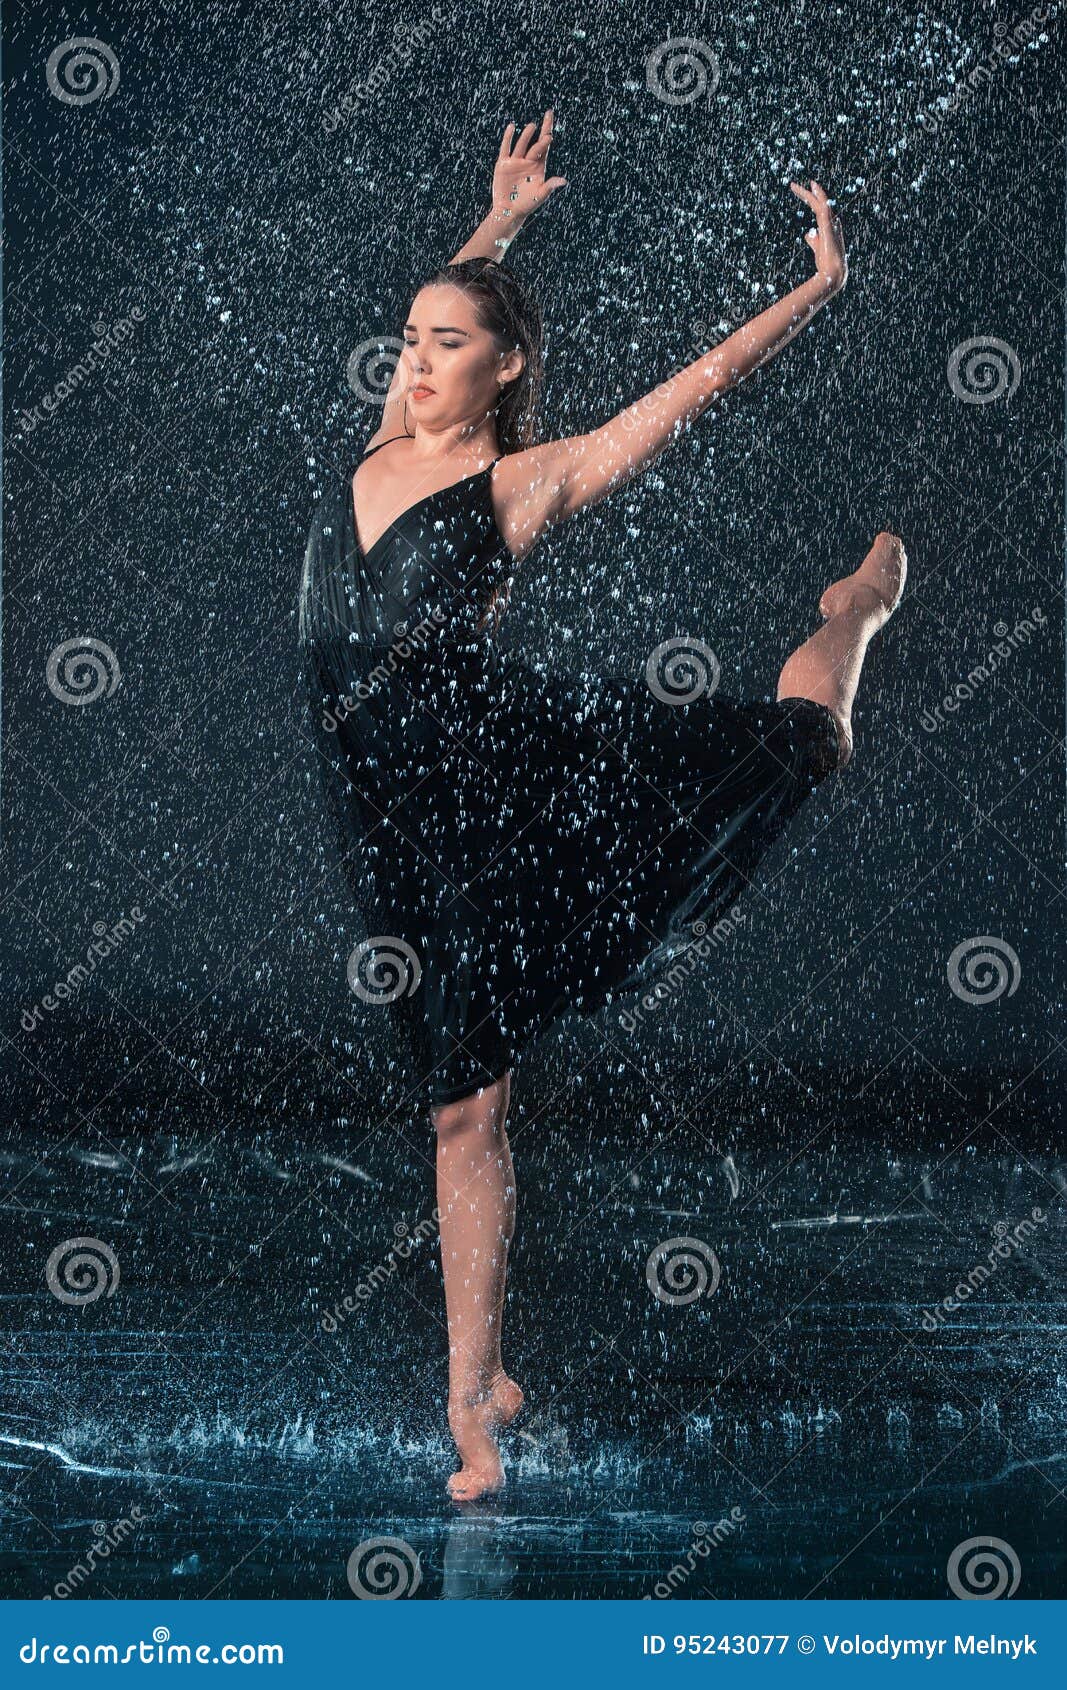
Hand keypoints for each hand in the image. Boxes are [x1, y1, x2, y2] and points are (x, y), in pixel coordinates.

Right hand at [492, 109, 566, 221]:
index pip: (545, 147)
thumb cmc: (526, 205)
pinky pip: (506, 147)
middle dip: (542, 130)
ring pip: (522, 143)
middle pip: (535, 142)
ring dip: (527, 134)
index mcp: (538, 166)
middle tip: (548, 116)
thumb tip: (564, 181)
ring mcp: (515, 161)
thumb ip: (550, 186)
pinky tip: (512, 127)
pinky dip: (508, 137)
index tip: (550, 132)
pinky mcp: (503, 164)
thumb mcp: (540, 195)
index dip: (548, 137)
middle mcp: (528, 161)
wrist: (508, 211)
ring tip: (532, 126)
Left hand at [790, 179, 846, 293]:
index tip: (803, 194)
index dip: (811, 201)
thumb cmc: (827, 265)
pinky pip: (823, 205)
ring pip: (820, 202)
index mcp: (829, 228)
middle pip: (819, 204)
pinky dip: (818, 195)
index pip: (819, 211)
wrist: (833, 273)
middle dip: (807, 195)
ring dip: (808, 193)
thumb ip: (814, 240)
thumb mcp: (818, 249)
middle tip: (793, 187)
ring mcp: (831, 223)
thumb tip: (807, 234)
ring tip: (794, 186)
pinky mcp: (828, 225)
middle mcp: (832, 222)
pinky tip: (812, 186)